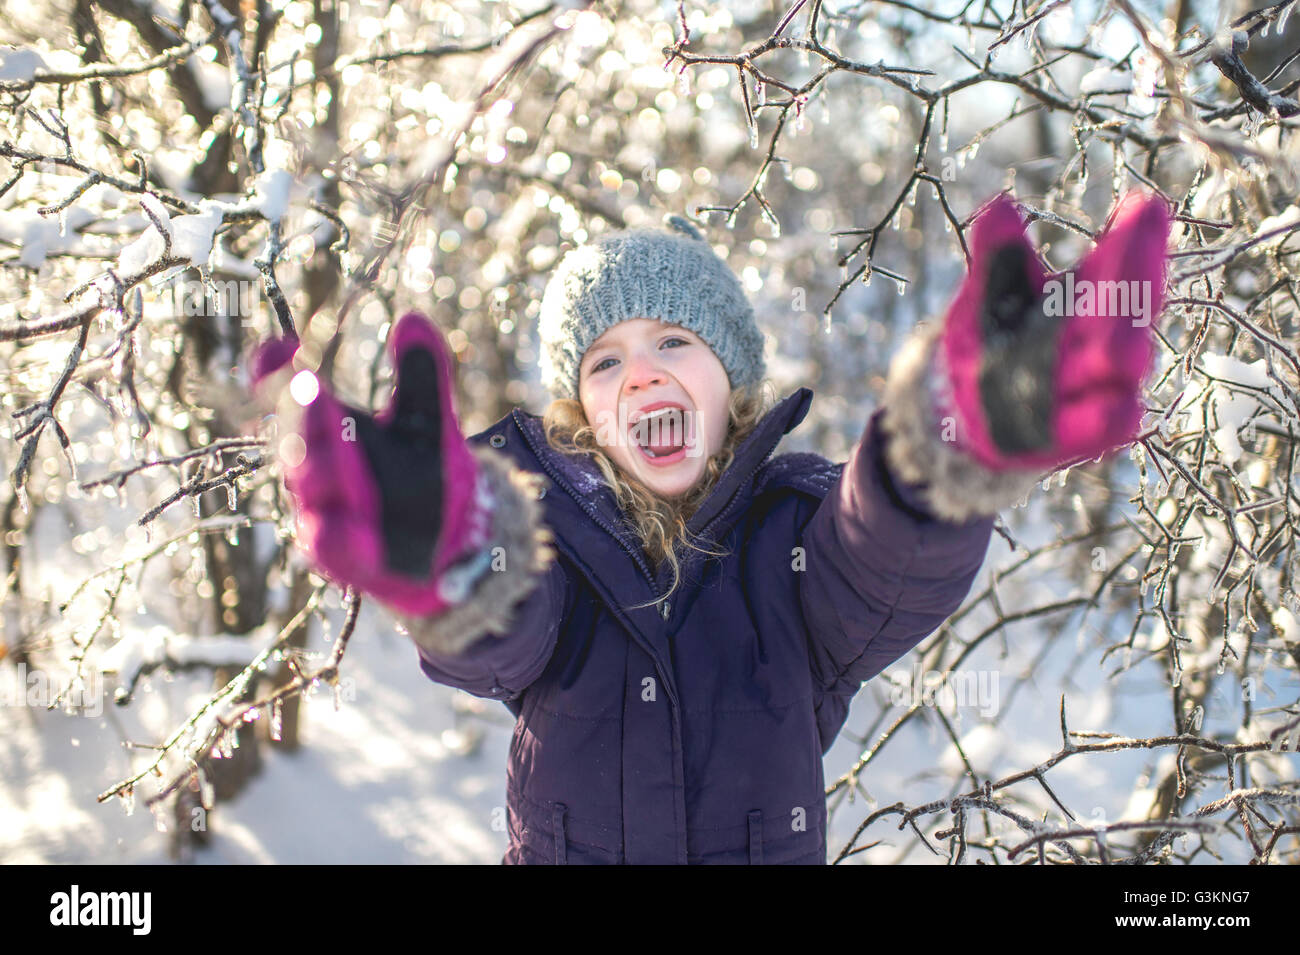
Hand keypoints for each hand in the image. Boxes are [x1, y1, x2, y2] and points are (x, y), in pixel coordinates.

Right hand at [251, 312, 493, 615]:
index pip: (285, 393)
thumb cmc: (422, 470)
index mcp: (327, 426)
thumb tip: (413, 318)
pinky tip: (333, 529)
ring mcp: (327, 512)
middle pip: (295, 438)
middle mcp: (316, 466)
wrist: (451, 539)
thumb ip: (422, 372)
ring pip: (309, 490)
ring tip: (322, 450)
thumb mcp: (427, 418)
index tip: (280, 346)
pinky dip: (331, 539)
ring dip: (313, 470)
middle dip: (301, 416)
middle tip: (310, 387)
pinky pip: (332, 548)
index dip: (273, 369)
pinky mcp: (347, 558)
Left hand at [937, 190, 1172, 471]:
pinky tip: (1120, 410)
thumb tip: (999, 206)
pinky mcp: (1072, 436)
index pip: (1118, 263)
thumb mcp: (988, 294)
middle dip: (1133, 286)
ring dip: (1122, 351)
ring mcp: (1091, 388)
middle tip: (1134, 261)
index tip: (1145, 207)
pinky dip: (1107, 420)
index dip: (1135, 238)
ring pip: (1118, 368)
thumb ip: (998, 257)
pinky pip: (1099, 430)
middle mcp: (1099, 339)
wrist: (960, 406)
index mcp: (1086, 298)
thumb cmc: (990, 336)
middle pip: (1124, 310)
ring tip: (1126, 344)